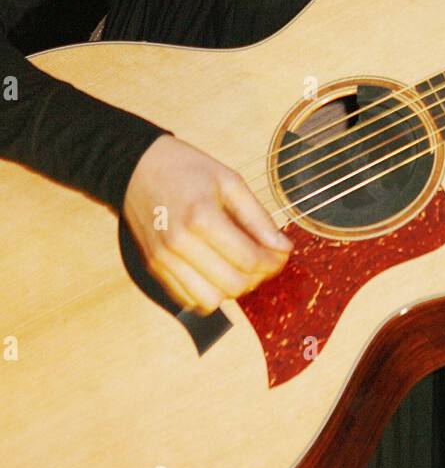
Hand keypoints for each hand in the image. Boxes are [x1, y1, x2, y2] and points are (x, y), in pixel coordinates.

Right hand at [123, 135, 292, 314]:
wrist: (137, 167)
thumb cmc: (185, 169)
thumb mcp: (230, 181)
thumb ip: (258, 218)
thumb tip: (283, 247)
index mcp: (201, 217)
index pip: (248, 260)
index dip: (273, 263)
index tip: (282, 254)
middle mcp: (178, 244)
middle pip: (232, 285)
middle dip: (258, 277)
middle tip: (266, 261)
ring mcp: (163, 260)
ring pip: (209, 301)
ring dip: (232, 290)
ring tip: (240, 267)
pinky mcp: (153, 268)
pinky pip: (186, 299)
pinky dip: (208, 293)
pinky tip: (217, 271)